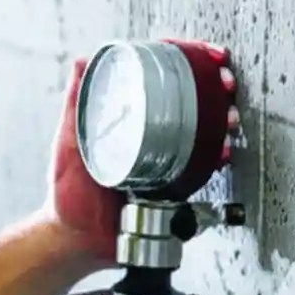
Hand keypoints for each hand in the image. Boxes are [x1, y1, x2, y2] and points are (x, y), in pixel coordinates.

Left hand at [42, 42, 241, 263]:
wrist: (76, 241)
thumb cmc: (67, 194)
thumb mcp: (69, 143)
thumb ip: (74, 105)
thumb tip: (82, 62)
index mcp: (127, 121)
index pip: (161, 80)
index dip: (186, 61)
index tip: (204, 53)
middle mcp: (148, 139)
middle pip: (189, 104)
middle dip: (214, 90)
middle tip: (224, 85)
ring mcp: (162, 163)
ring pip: (200, 135)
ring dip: (221, 123)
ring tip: (227, 119)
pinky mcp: (170, 189)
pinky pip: (199, 171)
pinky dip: (214, 159)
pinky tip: (221, 153)